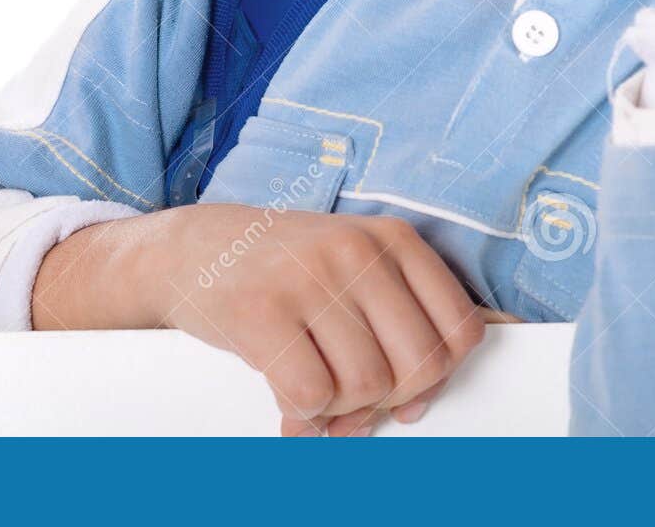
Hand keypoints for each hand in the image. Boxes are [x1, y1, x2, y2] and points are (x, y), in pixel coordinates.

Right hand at [33, 204, 486, 435]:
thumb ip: (397, 328)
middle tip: (353, 396)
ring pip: (367, 386)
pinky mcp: (261, 311)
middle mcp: (358, 251)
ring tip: (315, 392)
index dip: (439, 375)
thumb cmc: (285, 272)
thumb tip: (416, 407)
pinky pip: (312, 395)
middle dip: (390, 398)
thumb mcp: (354, 271)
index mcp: (394, 239)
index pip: (462, 329)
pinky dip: (304, 415)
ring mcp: (309, 278)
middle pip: (420, 365)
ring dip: (341, 409)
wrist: (193, 248)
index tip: (404, 382)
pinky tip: (288, 400)